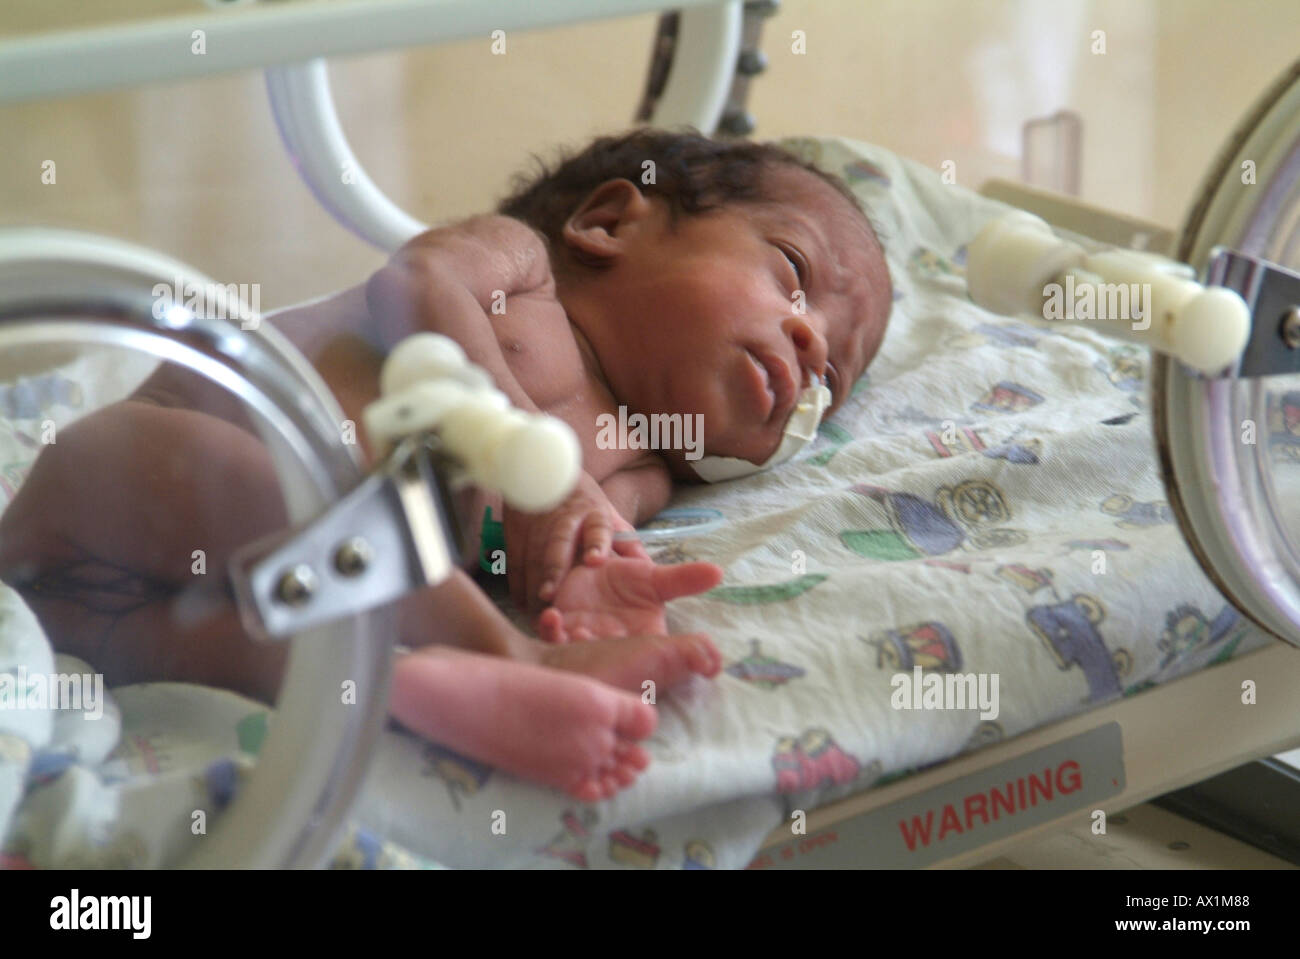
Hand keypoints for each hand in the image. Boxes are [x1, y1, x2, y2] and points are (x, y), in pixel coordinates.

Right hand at [502, 471, 648, 611]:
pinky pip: (516, 563)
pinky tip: (523, 606)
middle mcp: (564, 520)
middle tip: (549, 594)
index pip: (597, 527)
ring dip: (532, 583)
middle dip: (553, 568)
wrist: (547, 472)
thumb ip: (626, 543)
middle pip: (558, 544)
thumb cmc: (584, 502)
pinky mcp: (517, 535)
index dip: (597, 543)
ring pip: (533, 556)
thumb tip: (647, 566)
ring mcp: (538, 527)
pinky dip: (519, 585)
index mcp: (593, 513)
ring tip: (535, 609)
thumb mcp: (609, 515)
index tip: (596, 560)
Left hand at [536, 556, 723, 642]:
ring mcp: (584, 641)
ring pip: (577, 653)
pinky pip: (553, 637)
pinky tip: (552, 616)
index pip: (646, 658)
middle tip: (592, 637)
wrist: (592, 566)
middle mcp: (613, 646)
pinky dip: (551, 630)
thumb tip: (719, 572)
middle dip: (599, 654)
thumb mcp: (654, 578)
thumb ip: (684, 579)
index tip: (626, 644)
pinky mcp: (560, 631)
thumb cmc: (627, 580)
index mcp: (642, 639)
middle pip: (608, 661)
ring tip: (574, 628)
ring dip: (573, 644)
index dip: (637, 660)